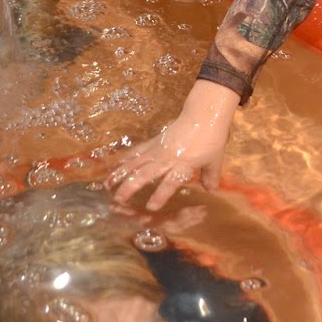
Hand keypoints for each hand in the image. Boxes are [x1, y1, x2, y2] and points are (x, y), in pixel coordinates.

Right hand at [108, 81, 238, 209]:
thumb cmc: (211, 138)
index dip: (160, 195)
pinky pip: (137, 152)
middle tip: (117, 199)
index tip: (150, 207)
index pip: (170, 183)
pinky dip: (125, 159)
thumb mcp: (215, 160)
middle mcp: (166, 159)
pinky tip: (114, 166)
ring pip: (135, 162)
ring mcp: (158, 149)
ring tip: (106, 185)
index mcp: (182, 165)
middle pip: (145, 174)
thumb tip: (210, 191)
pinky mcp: (154, 142)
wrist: (203, 114)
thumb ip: (210, 177)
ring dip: (120, 174)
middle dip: (130, 187)